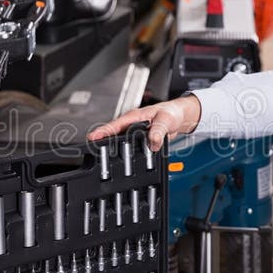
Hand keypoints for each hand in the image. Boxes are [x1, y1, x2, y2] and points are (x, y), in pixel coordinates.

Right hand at [86, 95, 201, 151]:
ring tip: (104, 157)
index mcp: (134, 117)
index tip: (92, 138)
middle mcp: (132, 124)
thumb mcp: (165, 121)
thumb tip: (152, 143)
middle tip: (93, 150)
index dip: (102, 132)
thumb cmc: (172, 113)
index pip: (115, 125)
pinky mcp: (140, 139)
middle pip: (113, 134)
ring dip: (114, 148)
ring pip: (121, 141)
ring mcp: (135, 132)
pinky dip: (127, 152)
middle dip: (103, 142)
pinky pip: (130, 147)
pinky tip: (124, 159)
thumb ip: (158, 132)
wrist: (180, 117)